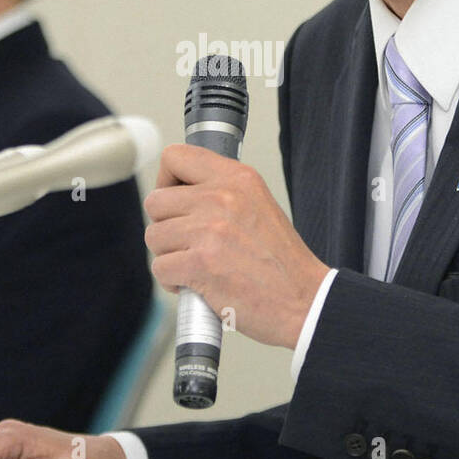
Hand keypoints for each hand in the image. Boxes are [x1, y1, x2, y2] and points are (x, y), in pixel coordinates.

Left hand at [144, 143, 328, 348]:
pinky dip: (172, 282)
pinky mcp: (200, 263)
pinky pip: (160, 267)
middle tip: (188, 244)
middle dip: (166, 227)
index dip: (166, 183)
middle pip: (156, 201)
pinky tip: (196, 285)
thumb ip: (222, 192)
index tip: (177, 204)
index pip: (176, 157)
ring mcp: (210, 229)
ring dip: (168, 256)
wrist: (305, 301)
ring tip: (196, 266)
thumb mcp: (259, 205)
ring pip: (154, 236)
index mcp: (238, 178)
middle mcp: (222, 197)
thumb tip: (179, 193)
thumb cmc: (282, 263)